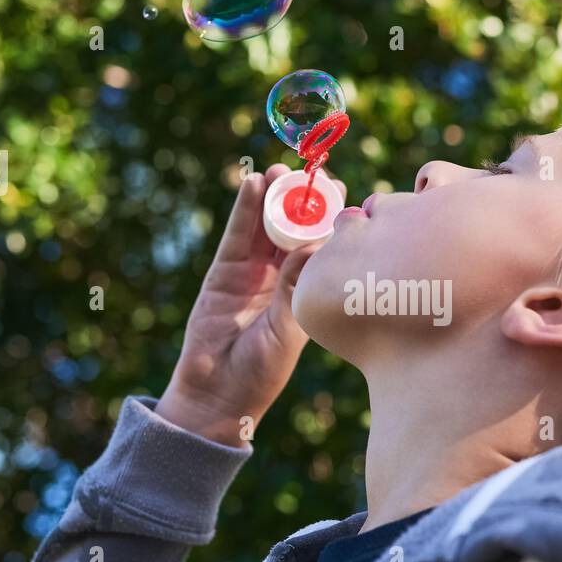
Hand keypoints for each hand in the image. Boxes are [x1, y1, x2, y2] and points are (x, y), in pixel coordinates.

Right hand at [156, 164, 345, 444]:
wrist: (218, 392)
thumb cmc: (261, 371)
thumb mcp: (287, 328)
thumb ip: (295, 287)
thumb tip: (316, 245)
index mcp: (305, 290)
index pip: (320, 246)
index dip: (329, 219)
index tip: (343, 194)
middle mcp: (280, 276)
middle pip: (293, 227)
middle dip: (302, 199)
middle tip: (314, 173)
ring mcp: (252, 272)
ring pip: (264, 224)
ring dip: (273, 195)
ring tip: (281, 169)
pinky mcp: (224, 271)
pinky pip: (236, 233)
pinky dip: (244, 207)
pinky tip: (254, 182)